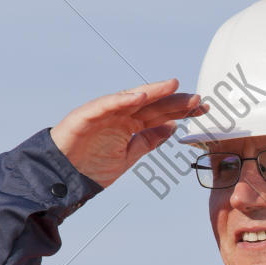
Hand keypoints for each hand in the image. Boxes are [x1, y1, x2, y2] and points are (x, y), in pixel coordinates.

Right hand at [49, 78, 208, 187]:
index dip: (182, 110)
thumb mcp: (129, 156)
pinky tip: (140, 96)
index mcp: (130, 124)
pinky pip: (106, 104)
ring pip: (131, 98)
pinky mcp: (86, 115)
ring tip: (173, 86)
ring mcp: (104, 113)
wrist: (62, 177)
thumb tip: (171, 127)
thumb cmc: (91, 166)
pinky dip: (122, 100)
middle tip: (198, 98)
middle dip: (175, 100)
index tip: (203, 109)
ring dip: (152, 92)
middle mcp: (120, 114)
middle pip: (152, 104)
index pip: (161, 114)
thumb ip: (148, 141)